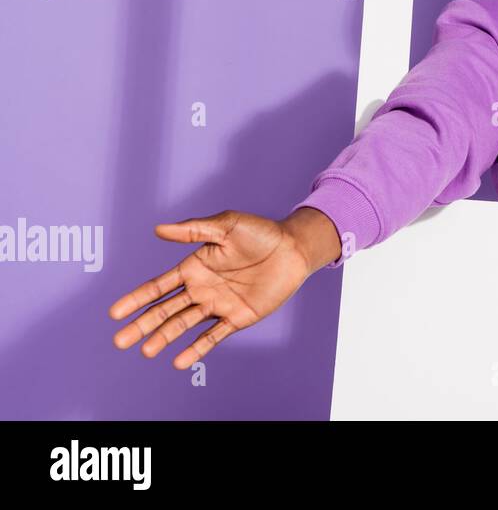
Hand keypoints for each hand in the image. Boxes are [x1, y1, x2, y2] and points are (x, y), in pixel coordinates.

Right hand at [108, 210, 318, 368]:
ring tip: (146, 351)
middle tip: (120, 341)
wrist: (294, 248)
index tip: (114, 312)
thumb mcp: (227, 225)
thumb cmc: (261, 233)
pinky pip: (214, 336)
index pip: (159, 286)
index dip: (137, 298)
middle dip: (143, 324)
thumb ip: (194, 230)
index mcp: (194, 267)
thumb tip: (158, 229)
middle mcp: (201, 289)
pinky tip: (180, 360)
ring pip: (184, 324)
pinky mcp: (237, 317)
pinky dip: (197, 349)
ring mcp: (218, 305)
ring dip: (165, 337)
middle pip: (166, 309)